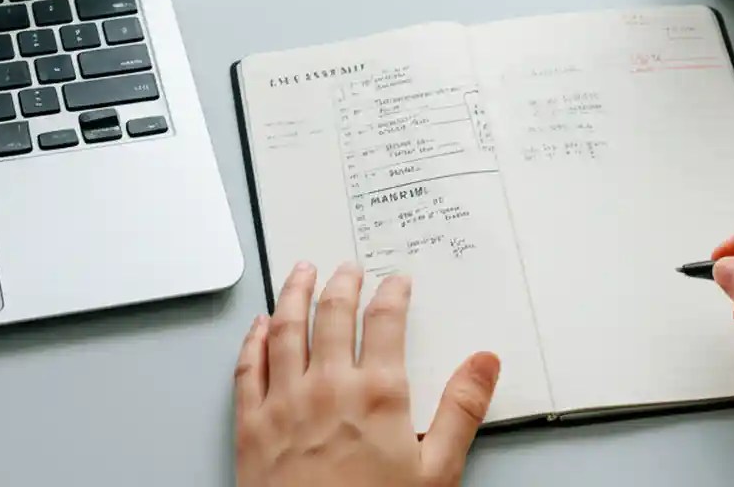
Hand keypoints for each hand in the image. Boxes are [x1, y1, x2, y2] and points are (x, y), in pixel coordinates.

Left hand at [235, 261, 500, 486]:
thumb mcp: (437, 472)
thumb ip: (462, 411)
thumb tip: (486, 362)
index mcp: (377, 393)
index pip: (385, 321)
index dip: (392, 293)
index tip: (396, 281)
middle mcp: (326, 386)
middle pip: (331, 314)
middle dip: (342, 284)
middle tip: (348, 268)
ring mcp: (283, 401)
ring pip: (285, 329)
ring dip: (294, 294)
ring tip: (302, 272)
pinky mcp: (251, 423)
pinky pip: (248, 366)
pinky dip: (253, 339)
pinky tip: (259, 325)